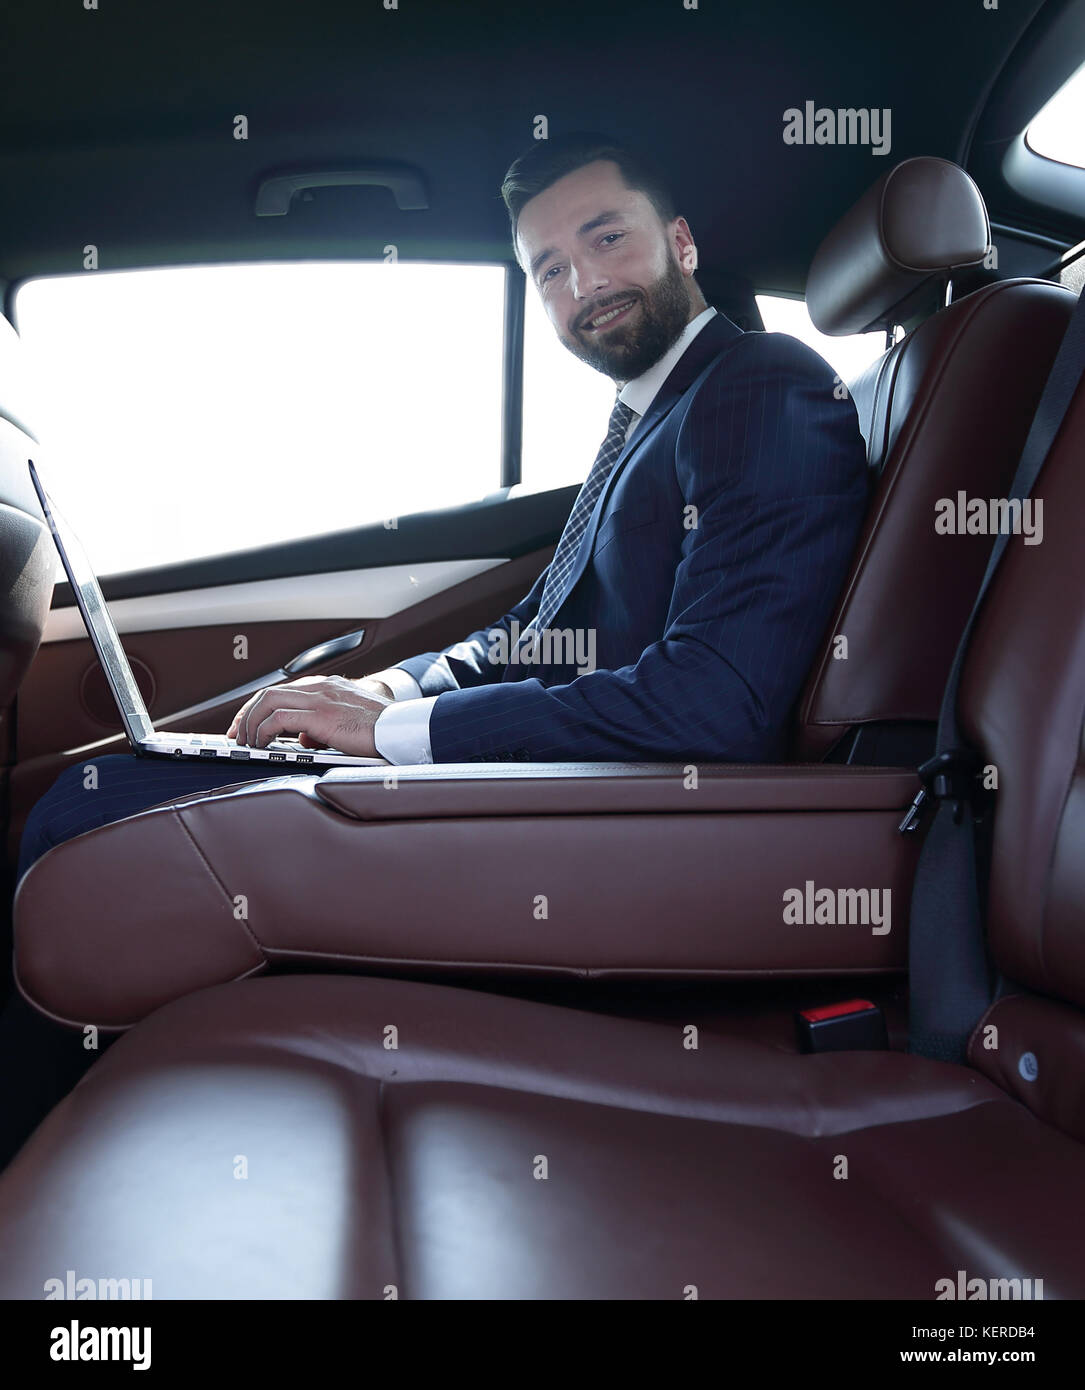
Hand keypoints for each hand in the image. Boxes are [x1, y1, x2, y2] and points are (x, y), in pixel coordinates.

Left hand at [226, 675, 391, 756]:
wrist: (402, 728)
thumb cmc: (382, 729)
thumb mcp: (346, 724)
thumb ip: (322, 726)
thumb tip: (303, 738)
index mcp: (328, 687)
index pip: (283, 691)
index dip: (259, 707)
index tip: (248, 723)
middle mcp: (321, 687)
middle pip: (269, 693)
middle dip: (246, 714)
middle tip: (238, 734)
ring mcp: (320, 698)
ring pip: (268, 702)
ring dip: (251, 723)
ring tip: (248, 743)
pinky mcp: (321, 715)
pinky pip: (279, 718)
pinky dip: (264, 731)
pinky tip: (263, 744)